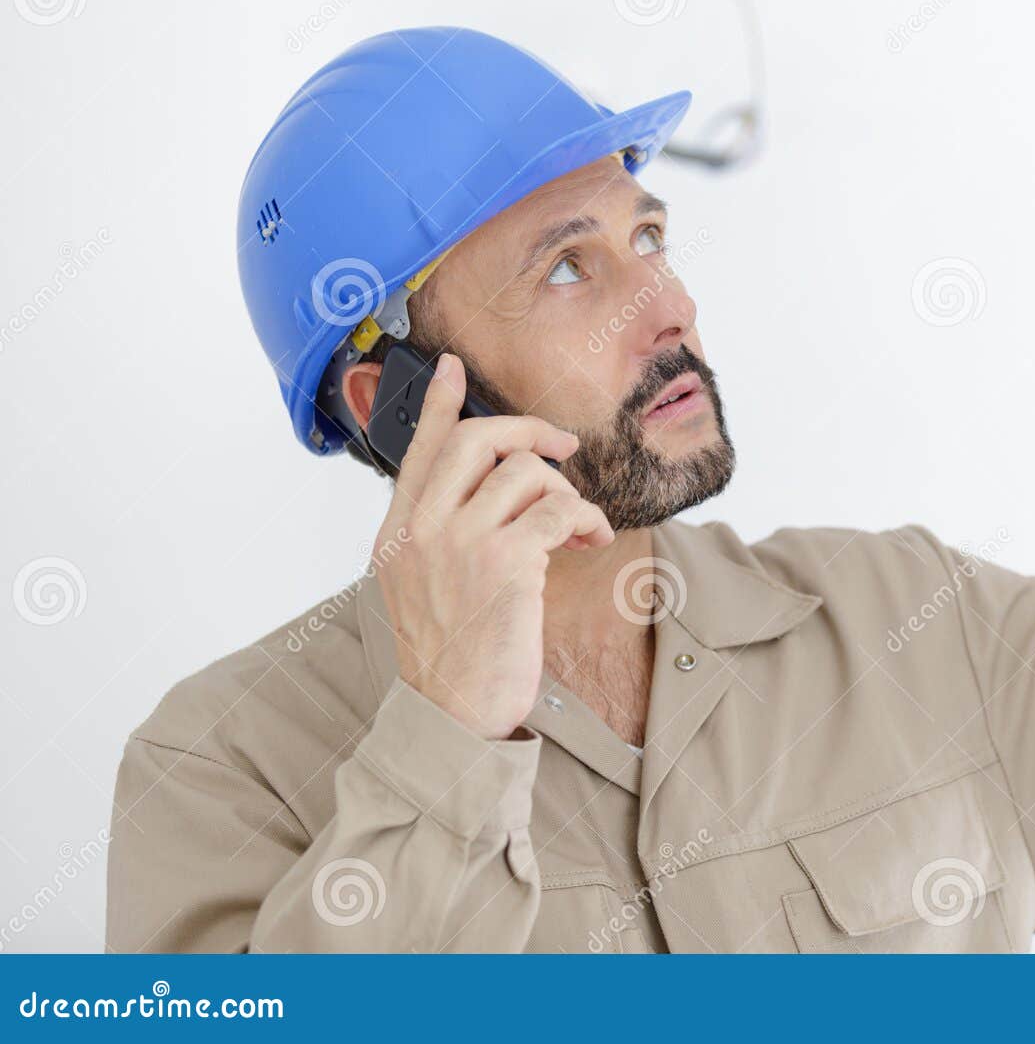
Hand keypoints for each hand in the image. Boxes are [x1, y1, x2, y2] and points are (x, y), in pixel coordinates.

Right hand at [372, 354, 614, 739]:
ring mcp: (462, 543)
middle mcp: (423, 529)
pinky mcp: (507, 564)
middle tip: (562, 447)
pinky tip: (590, 540)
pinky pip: (560, 508)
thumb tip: (489, 489)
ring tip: (576, 524)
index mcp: (399, 532)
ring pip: (526, 470)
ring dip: (565, 489)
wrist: (454, 714)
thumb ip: (443, 533)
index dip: (444, 403)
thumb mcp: (424, 586)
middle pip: (479, 440)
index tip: (455, 366)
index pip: (420, 448)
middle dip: (530, 431)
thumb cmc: (452, 655)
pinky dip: (586, 517)